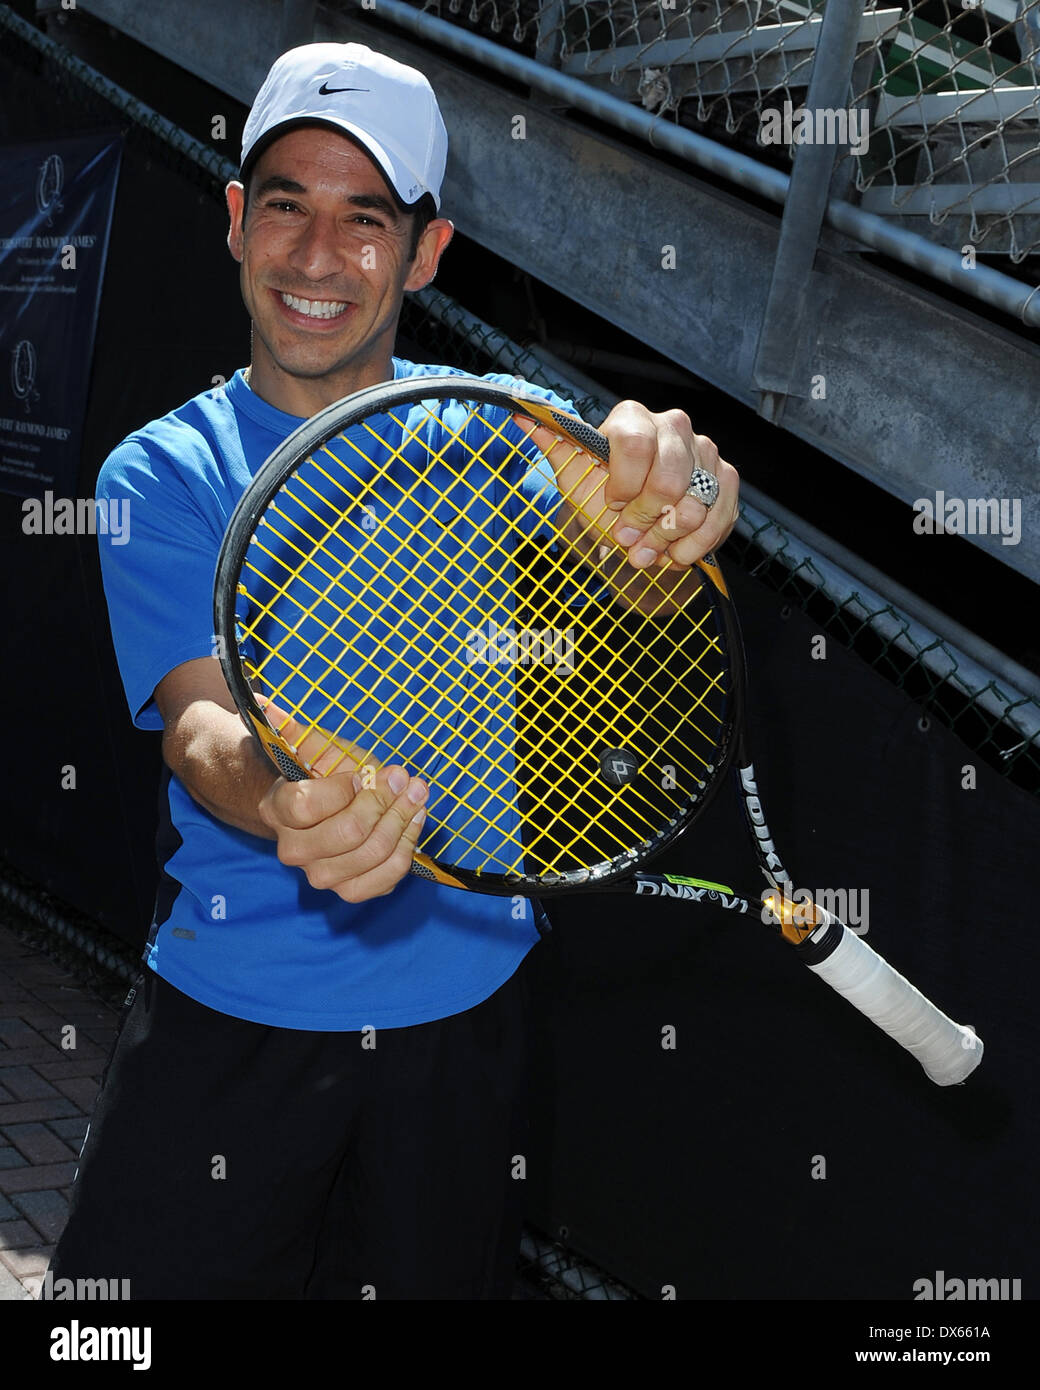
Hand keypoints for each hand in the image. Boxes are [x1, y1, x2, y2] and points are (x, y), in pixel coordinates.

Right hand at [255, 704, 427, 902]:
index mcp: (278, 810)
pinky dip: (407, 847)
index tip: (363, 771)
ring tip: (417, 793)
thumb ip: (294, 729)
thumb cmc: (323, 774)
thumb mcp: (314, 747)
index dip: (343, 787)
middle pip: (347, 834)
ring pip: (371, 854)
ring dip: (402, 821)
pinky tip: (414, 821)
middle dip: (384, 801)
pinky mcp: (350, 891)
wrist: (325, 812)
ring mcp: (321, 875)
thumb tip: (264, 704)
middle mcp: (294, 850)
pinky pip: (386, 879)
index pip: (306, 805)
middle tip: (404, 777)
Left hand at [515, 400, 738, 570]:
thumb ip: (553, 443)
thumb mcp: (574, 475)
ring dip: (668, 537)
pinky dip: (697, 543)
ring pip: (696, 501)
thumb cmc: (602, 497)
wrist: (633, 524)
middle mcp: (673, 426)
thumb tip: (518, 412)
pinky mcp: (726, 479)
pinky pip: (720, 514)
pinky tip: (677, 553)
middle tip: (630, 539)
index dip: (624, 484)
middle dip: (646, 518)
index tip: (612, 506)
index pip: (633, 443)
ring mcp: (704, 451)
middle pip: (669, 477)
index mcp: (633, 418)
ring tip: (649, 550)